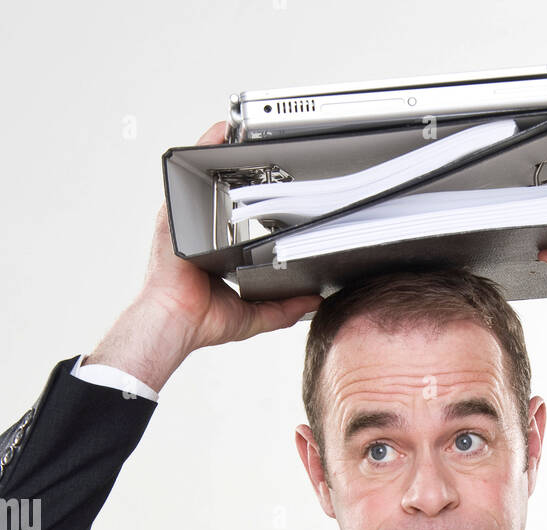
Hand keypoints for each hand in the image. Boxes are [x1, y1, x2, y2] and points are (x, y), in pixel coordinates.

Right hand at [84, 121, 322, 391]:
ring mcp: (186, 218)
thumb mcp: (254, 314)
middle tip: (271, 157)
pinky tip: (224, 131)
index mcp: (218, 251)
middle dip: (244, 173)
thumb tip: (313, 300)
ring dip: (227, 155)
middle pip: (225, 191)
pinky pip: (188, 170)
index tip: (280, 189)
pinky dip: (203, 147)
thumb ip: (284, 309)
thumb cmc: (201, 321)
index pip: (241, 216)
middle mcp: (200, 231)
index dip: (258, 200)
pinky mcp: (174, 210)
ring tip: (252, 136)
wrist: (174, 322)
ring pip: (208, 177)